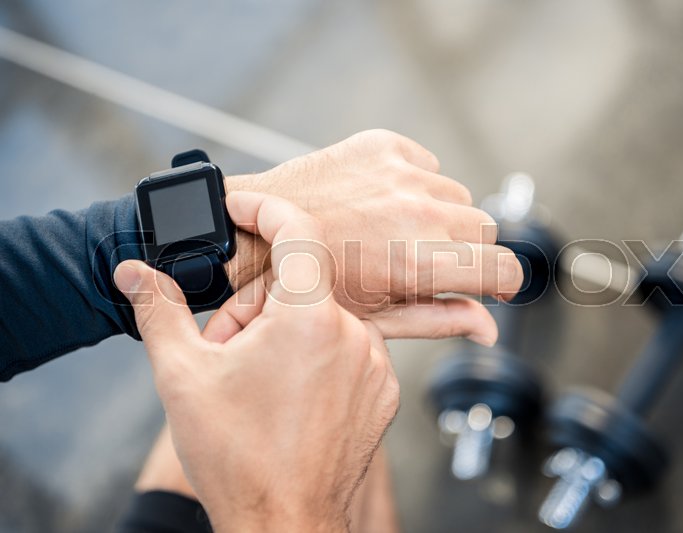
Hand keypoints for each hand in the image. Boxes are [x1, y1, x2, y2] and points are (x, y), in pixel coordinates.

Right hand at [115, 193, 399, 532]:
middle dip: (256, 304)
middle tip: (225, 344)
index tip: (241, 206)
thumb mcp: (183, 374)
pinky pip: (348, 350)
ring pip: (323, 320)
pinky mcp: (382, 390)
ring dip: (285, 333)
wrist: (282, 523)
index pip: (297, 229)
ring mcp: (375, 365)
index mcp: (310, 319)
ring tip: (254, 377)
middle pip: (300, 287)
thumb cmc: (238, 458)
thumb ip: (159, 310)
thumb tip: (135, 273)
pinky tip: (286, 392)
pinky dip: (316, 357)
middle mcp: (355, 335)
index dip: (265, 207)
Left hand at [226, 129, 522, 345]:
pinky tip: (378, 202)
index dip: (504, 282)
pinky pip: (426, 165)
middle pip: (485, 228)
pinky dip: (413, 183)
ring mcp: (402, 175)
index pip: (506, 269)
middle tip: (424, 259)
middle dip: (465, 248)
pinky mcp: (384, 146)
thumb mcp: (374, 316)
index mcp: (420, 263)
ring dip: (438, 214)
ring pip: (457, 196)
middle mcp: (419, 213)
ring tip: (394, 230)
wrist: (251, 234)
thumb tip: (487, 329)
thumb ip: (439, 320)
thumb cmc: (307, 287)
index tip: (490, 285)